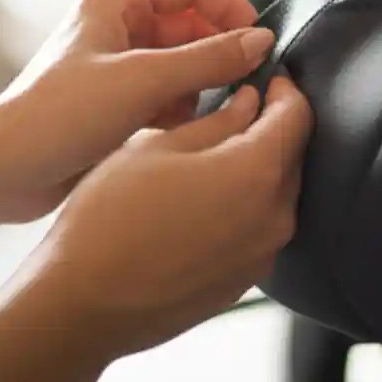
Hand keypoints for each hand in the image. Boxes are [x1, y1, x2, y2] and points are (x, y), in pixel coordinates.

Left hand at [0, 0, 275, 223]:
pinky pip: (169, 98)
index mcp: (116, 4)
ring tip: (205, 114)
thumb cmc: (58, 117)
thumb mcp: (143, 81)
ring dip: (202, 87)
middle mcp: (118, 30)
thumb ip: (207, 59)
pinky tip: (178, 135)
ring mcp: (118, 70)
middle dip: (219, 52)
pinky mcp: (118, 107)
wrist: (5, 172)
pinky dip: (182, 113)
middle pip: (192, 24)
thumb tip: (259, 42)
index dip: (227, 6)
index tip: (254, 42)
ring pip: (184, 65)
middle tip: (244, 84)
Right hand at [22, 76, 312, 359]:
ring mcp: (262, 255)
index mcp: (256, 173)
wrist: (83, 303)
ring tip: (214, 155)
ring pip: (276, 195)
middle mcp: (274, 217)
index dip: (285, 90)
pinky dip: (243, 206)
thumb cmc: (110, 218)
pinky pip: (258, 229)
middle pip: (292, 156)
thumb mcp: (157, 147)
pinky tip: (203, 201)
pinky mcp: (244, 281)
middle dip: (271, 128)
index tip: (268, 79)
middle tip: (239, 108)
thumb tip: (249, 103)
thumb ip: (216, 121)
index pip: (297, 117)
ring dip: (257, 169)